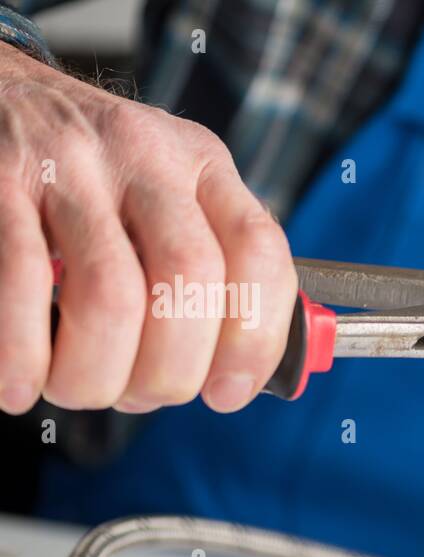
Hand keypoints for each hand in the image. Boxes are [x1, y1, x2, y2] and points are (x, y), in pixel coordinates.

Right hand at [0, 44, 296, 414]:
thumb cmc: (89, 172)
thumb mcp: (166, 191)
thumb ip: (207, 268)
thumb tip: (227, 379)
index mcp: (202, 166)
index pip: (259, 252)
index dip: (254, 338)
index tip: (228, 392)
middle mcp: (145, 156)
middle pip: (189, 282)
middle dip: (170, 369)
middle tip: (141, 395)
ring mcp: (69, 165)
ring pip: (112, 294)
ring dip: (98, 372)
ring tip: (79, 390)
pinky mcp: (0, 180)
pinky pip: (24, 282)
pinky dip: (24, 352)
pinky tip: (20, 384)